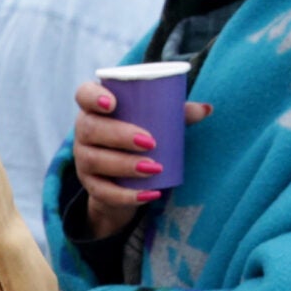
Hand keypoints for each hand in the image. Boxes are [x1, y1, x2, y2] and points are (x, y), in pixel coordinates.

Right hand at [72, 83, 210, 241]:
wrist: (124, 177)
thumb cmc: (139, 135)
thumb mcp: (155, 122)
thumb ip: (177, 113)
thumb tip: (207, 109)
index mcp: (96, 108)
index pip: (83, 94)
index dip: (94, 97)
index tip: (114, 103)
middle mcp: (83, 132)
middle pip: (91, 129)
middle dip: (120, 135)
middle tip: (150, 142)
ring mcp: (83, 160)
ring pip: (95, 160)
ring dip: (125, 165)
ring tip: (153, 168)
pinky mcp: (91, 186)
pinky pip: (103, 192)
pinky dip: (127, 196)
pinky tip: (149, 195)